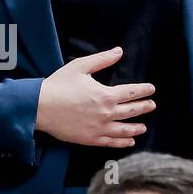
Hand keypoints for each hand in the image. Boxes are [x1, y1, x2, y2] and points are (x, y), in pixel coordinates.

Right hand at [35, 46, 154, 147]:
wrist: (40, 107)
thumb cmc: (59, 85)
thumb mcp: (80, 66)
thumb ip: (102, 59)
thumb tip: (119, 51)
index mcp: (106, 95)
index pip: (131, 93)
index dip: (143, 90)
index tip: (151, 89)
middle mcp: (106, 113)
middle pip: (131, 111)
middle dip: (143, 107)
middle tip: (151, 105)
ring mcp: (99, 128)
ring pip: (124, 130)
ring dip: (136, 128)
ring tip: (143, 127)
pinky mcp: (90, 139)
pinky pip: (111, 142)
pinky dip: (123, 142)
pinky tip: (129, 141)